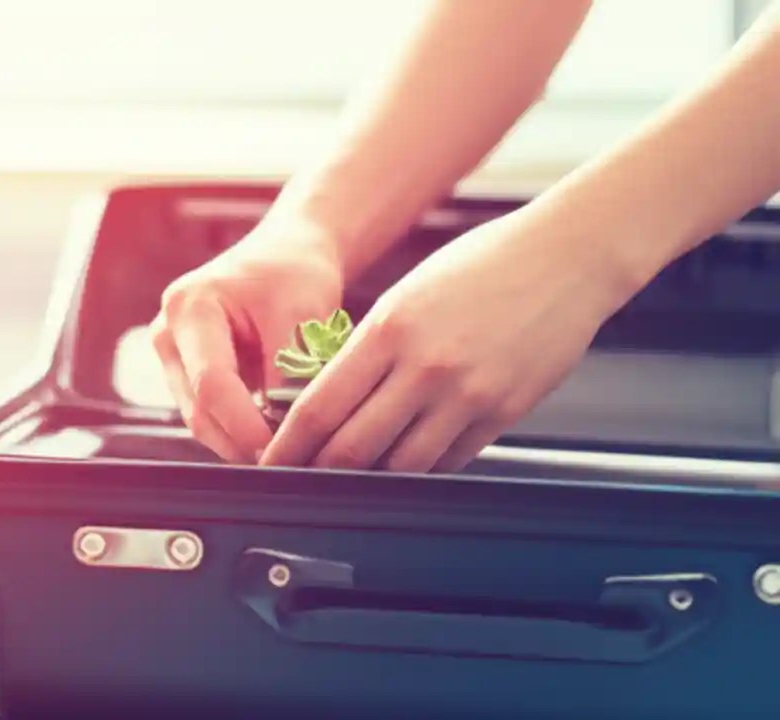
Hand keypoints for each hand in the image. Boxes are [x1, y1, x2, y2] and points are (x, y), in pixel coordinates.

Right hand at [150, 215, 344, 462]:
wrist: (286, 252)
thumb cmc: (294, 271)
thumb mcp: (302, 314)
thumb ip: (289, 371)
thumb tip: (286, 428)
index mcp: (190, 307)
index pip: (211, 383)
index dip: (244, 425)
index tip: (277, 450)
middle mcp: (168, 332)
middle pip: (197, 409)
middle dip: (240, 440)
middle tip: (286, 458)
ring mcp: (172, 353)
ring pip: (199, 417)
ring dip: (238, 438)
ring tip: (282, 446)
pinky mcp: (183, 369)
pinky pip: (207, 411)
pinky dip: (237, 426)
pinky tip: (269, 431)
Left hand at [260, 207, 632, 472]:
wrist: (565, 256)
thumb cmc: (481, 266)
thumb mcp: (405, 296)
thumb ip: (367, 350)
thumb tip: (329, 403)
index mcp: (389, 329)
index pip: (319, 407)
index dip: (288, 445)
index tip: (272, 461)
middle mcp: (425, 367)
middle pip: (353, 448)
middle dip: (320, 472)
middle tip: (305, 481)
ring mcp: (467, 395)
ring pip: (401, 466)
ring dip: (372, 479)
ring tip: (354, 479)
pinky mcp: (503, 412)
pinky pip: (449, 461)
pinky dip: (422, 469)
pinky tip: (408, 464)